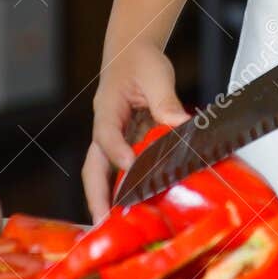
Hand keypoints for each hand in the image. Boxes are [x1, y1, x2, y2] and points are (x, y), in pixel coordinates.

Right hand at [82, 41, 188, 221]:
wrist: (132, 52)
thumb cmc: (141, 61)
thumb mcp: (156, 76)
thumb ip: (166, 102)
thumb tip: (184, 126)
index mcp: (107, 109)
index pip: (107, 136)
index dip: (119, 154)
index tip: (132, 170)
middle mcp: (104, 129)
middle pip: (93, 167)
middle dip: (96, 196)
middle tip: (103, 223)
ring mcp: (112, 139)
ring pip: (102, 173)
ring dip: (107, 199)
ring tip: (116, 227)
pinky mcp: (124, 145)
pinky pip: (120, 171)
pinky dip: (125, 189)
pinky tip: (138, 207)